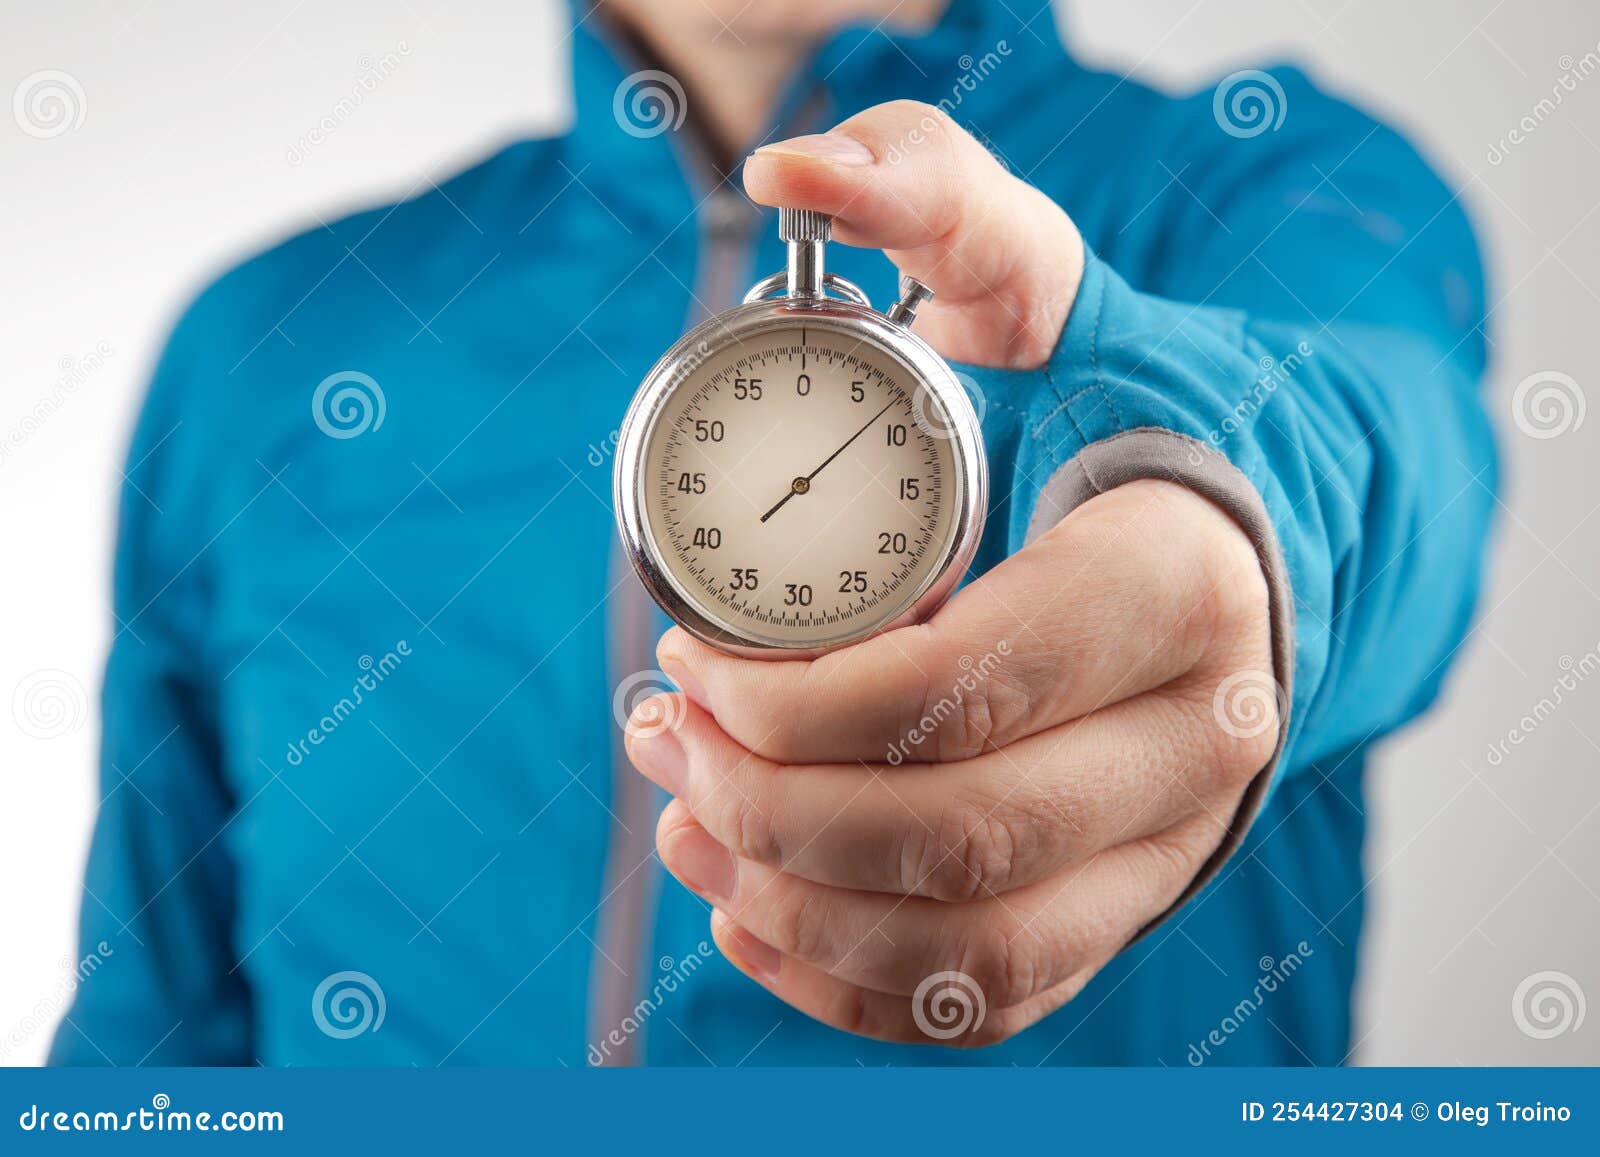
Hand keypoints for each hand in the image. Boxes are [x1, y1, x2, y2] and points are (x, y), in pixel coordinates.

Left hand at [623, 101, 1276, 1046]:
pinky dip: (838, 978)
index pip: (969, 682)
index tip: (689, 646)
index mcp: (1182, 587)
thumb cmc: (1117, 415)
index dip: (797, 692)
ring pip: (963, 942)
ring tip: (684, 814)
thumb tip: (793, 169)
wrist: (1230, 544)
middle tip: (665, 729)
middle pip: (955, 831)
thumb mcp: (1044, 290)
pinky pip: (976, 1000)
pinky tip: (746, 905)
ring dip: (784, 897)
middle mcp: (1199, 741)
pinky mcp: (1117, 909)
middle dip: (766, 799)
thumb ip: (936, 205)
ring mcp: (1166, 846)